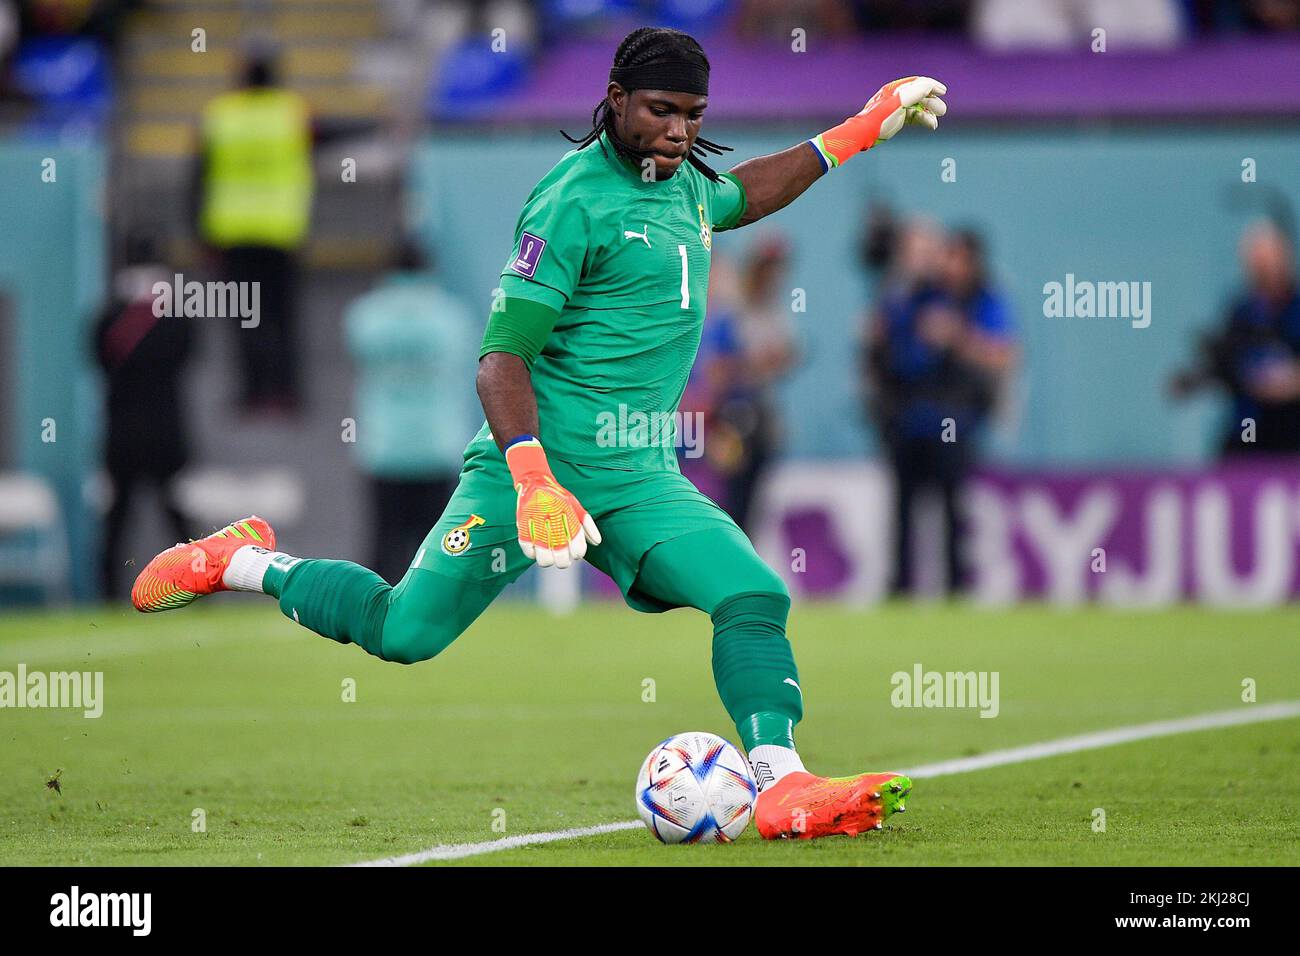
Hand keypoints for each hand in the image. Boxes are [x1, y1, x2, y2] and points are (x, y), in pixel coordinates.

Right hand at [506, 438, 600, 567]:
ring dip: (547, 560)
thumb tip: (596, 543)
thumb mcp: (577, 507)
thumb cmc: (559, 498)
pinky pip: (527, 550)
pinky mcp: (522, 526)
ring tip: (548, 556)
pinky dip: (531, 553)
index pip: (578, 548)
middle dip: (563, 562)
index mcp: (570, 517)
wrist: (536, 482)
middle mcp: (554, 522)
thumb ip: (588, 525)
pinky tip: (535, 549)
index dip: (577, 554)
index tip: (575, 553)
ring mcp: (538, 525)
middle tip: (561, 558)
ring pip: (544, 558)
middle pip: (561, 557)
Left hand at [865, 76, 947, 143]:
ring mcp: (897, 107)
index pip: (918, 83)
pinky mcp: (897, 118)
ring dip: (928, 113)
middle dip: (932, 102)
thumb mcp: (898, 103)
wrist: (864, 133)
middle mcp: (897, 96)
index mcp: (896, 89)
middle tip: (942, 111)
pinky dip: (922, 119)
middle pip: (920, 95)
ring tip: (935, 123)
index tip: (943, 91)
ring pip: (918, 107)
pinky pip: (913, 116)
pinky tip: (930, 125)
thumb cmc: (879, 118)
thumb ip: (914, 92)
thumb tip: (930, 84)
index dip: (932, 86)